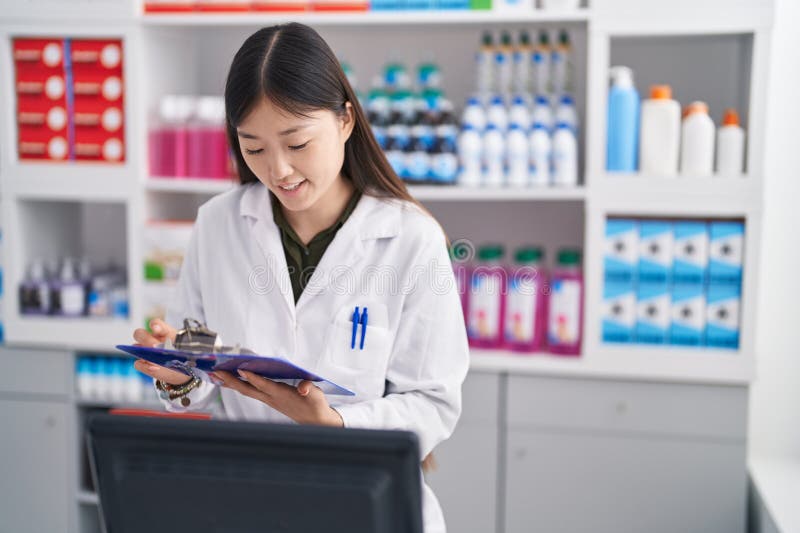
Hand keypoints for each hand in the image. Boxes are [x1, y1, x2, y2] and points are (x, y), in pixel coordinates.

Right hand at [131, 319, 188, 385]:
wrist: (185, 370)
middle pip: (140, 333)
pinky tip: (154, 368)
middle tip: (154, 346)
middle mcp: (152, 340)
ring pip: (135, 347)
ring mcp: (146, 352)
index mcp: (164, 332)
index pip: (156, 324)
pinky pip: (138, 364)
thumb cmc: (185, 355)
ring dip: (142, 353)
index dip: (155, 325)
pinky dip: (145, 366)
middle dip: (145, 338)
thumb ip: (180, 349)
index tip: (156, 328)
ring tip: (154, 359)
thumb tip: (172, 351)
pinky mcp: (144, 364)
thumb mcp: (187, 350)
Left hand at [212, 370, 343, 426]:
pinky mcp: (268, 400)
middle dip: (232, 380)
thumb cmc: (315, 405)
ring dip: (231, 383)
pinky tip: (231, 382)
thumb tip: (304, 388)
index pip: (265, 385)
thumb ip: (309, 389)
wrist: (315, 420)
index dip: (254, 378)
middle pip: (248, 389)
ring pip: (246, 391)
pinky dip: (239, 386)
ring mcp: (268, 400)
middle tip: (217, 372)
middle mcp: (272, 398)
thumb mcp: (316, 396)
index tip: (241, 369)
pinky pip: (250, 392)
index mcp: (282, 394)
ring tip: (216, 375)